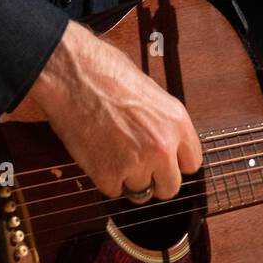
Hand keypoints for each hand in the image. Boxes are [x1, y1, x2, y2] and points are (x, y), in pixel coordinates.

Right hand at [13, 19, 201, 200]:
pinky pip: (112, 190)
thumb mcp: (146, 89)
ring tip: (110, 151)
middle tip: (136, 163)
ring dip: (127, 178)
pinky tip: (95, 152)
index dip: (175, 162)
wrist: (71, 74)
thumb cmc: (103, 70)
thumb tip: (160, 135)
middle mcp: (162, 146)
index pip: (192, 163)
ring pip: (140, 192)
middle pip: (170, 187)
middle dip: (154, 178)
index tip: (164, 161)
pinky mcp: (108, 175)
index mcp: (176, 121)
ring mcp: (136, 164)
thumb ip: (159, 119)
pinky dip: (104, 177)